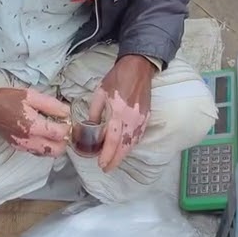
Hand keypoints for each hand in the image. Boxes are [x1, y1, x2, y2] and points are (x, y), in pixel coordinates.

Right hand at [0, 87, 71, 156]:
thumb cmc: (8, 99)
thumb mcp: (31, 95)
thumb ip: (51, 105)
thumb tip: (67, 113)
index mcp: (33, 126)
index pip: (60, 134)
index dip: (67, 126)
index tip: (66, 118)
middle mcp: (29, 141)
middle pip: (57, 150)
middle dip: (64, 140)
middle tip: (62, 127)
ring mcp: (23, 146)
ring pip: (48, 154)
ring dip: (55, 145)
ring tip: (53, 130)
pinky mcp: (18, 148)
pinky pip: (37, 152)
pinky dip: (44, 147)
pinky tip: (43, 135)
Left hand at [88, 55, 154, 171]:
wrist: (138, 68)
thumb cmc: (117, 78)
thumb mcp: (100, 92)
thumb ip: (95, 111)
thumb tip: (91, 127)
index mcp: (118, 111)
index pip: (112, 139)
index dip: (107, 154)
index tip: (101, 163)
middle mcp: (131, 118)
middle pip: (124, 146)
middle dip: (115, 160)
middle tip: (106, 168)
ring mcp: (141, 118)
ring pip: (132, 143)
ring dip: (123, 155)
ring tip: (113, 162)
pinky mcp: (147, 117)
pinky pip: (139, 136)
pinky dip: (131, 145)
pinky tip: (125, 149)